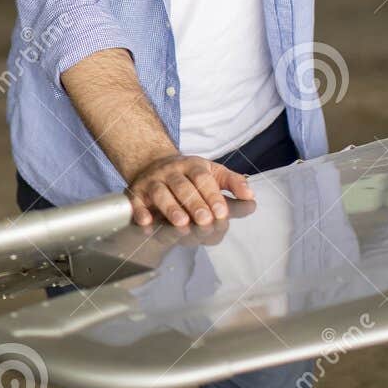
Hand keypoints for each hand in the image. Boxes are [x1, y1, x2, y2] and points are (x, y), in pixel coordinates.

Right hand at [125, 153, 253, 226]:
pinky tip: (147, 224)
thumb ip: (232, 184)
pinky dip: (140, 212)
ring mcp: (152, 181)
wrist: (152, 163)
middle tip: (205, 221)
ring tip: (182, 224)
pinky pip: (136, 202)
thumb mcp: (213, 173)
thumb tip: (251, 198)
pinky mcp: (136, 193)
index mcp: (192, 165)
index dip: (212, 195)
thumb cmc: (189, 176)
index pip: (203, 178)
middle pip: (183, 186)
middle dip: (195, 204)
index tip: (222, 213)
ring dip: (171, 208)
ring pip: (160, 193)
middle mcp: (171, 171)